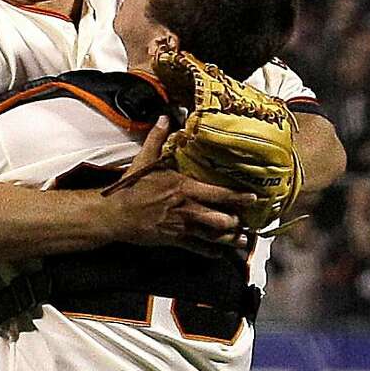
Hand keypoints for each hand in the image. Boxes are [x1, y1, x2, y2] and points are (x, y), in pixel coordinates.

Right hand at [99, 125, 255, 252]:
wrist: (115, 214)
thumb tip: (165, 117)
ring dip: (228, 240)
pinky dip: (210, 251)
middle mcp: (187, 208)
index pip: (218, 193)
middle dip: (236, 222)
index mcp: (184, 187)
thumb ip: (157, 138)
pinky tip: (220, 253)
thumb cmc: (131, 188)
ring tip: (242, 242)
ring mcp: (181, 226)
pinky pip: (197, 248)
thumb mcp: (144, 160)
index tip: (253, 198)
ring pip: (212, 236)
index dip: (238, 197)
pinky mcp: (174, 240)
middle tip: (249, 223)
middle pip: (220, 218)